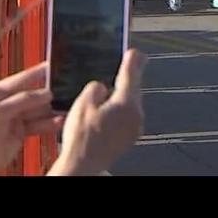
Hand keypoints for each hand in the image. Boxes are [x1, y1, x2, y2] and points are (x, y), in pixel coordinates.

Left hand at [0, 63, 59, 175]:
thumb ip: (22, 100)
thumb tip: (43, 93)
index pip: (20, 79)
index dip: (37, 73)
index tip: (52, 66)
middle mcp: (4, 104)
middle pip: (31, 95)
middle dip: (46, 95)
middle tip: (62, 92)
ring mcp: (13, 118)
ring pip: (37, 110)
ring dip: (50, 110)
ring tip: (64, 108)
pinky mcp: (19, 132)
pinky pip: (38, 124)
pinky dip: (49, 123)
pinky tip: (58, 121)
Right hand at [48, 49, 145, 175]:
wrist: (82, 165)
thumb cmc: (81, 138)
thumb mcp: (82, 104)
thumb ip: (96, 88)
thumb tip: (102, 87)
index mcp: (126, 103)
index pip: (131, 75)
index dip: (132, 61)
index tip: (135, 51)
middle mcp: (136, 115)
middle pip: (131, 91)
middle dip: (122, 83)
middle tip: (114, 76)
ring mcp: (135, 129)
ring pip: (129, 105)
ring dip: (118, 101)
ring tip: (99, 105)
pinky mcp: (129, 139)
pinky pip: (126, 119)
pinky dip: (117, 115)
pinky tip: (102, 119)